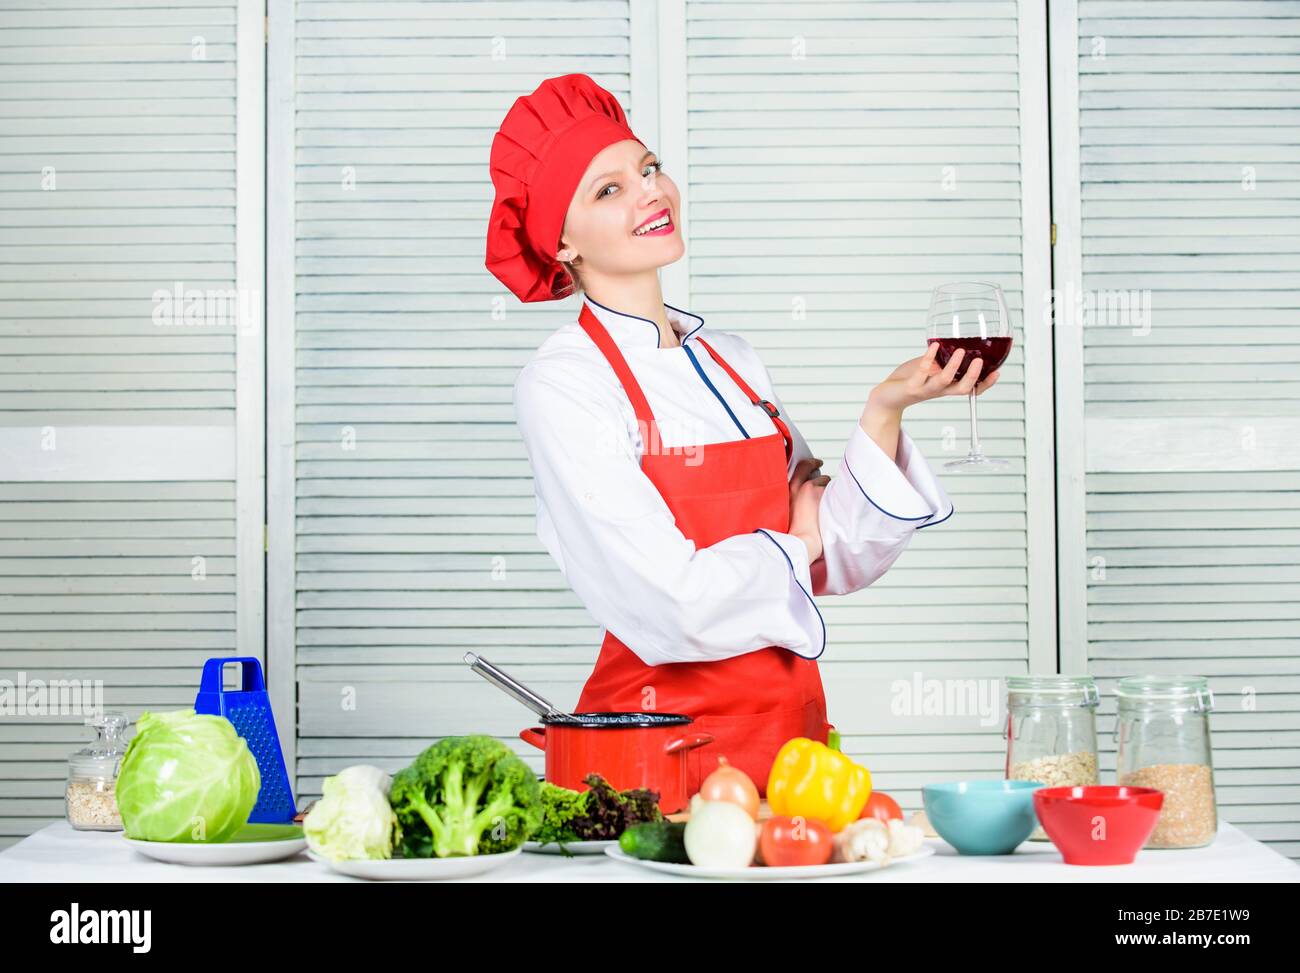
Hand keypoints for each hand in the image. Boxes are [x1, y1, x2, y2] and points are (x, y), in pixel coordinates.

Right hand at [788, 457, 829, 563]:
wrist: (802, 541)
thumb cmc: (794, 532)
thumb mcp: (784, 511)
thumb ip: (793, 499)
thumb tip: (803, 497)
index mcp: (790, 489)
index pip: (803, 466)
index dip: (812, 463)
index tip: (817, 463)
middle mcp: (802, 486)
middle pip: (820, 476)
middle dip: (824, 483)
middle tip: (826, 492)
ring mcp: (816, 491)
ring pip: (830, 485)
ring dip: (830, 493)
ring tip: (828, 507)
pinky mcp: (827, 498)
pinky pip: (837, 494)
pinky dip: (837, 501)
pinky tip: (835, 511)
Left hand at [868, 342, 1001, 415]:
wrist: (886, 397)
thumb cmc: (908, 380)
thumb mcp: (928, 368)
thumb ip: (940, 358)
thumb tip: (952, 342)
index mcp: (946, 387)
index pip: (971, 389)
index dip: (985, 384)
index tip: (997, 372)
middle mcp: (939, 390)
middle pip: (962, 389)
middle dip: (973, 376)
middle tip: (981, 362)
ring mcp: (925, 389)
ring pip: (944, 381)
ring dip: (954, 366)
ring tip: (961, 351)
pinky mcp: (911, 386)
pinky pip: (922, 372)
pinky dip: (928, 358)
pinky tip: (934, 345)